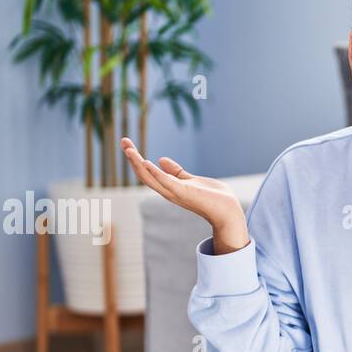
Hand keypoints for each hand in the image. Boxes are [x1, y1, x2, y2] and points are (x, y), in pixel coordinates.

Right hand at [119, 137, 247, 249]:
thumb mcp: (191, 180)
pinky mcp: (184, 193)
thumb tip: (161, 159)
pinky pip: (166, 182)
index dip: (136, 159)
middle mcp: (168, 191)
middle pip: (144, 174)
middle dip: (132, 158)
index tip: (127, 144)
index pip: (147, 172)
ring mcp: (175, 193)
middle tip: (123, 141)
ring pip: (150, 178)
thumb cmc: (213, 197)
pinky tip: (146, 161)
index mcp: (169, 187)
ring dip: (138, 164)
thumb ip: (176, 172)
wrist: (228, 210)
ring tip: (129, 149)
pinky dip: (155, 173)